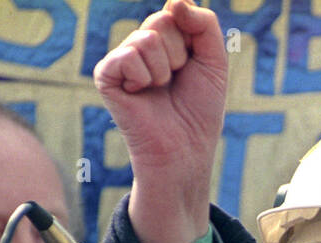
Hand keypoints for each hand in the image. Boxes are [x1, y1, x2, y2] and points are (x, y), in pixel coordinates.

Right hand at [94, 0, 226, 242]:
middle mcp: (140, 45)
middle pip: (161, 21)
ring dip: (164, 70)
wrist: (185, 150)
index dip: (192, 41)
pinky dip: (143, 77)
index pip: (176, 12)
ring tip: (160, 91)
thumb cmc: (199, 110)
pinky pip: (128, 56)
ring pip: (147, 39)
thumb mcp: (214, 61)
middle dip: (180, 54)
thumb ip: (204, 24)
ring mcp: (121, 59)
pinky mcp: (106, 75)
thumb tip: (174, 2)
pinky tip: (141, 94)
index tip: (192, 67)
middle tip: (175, 82)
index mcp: (164, 40)